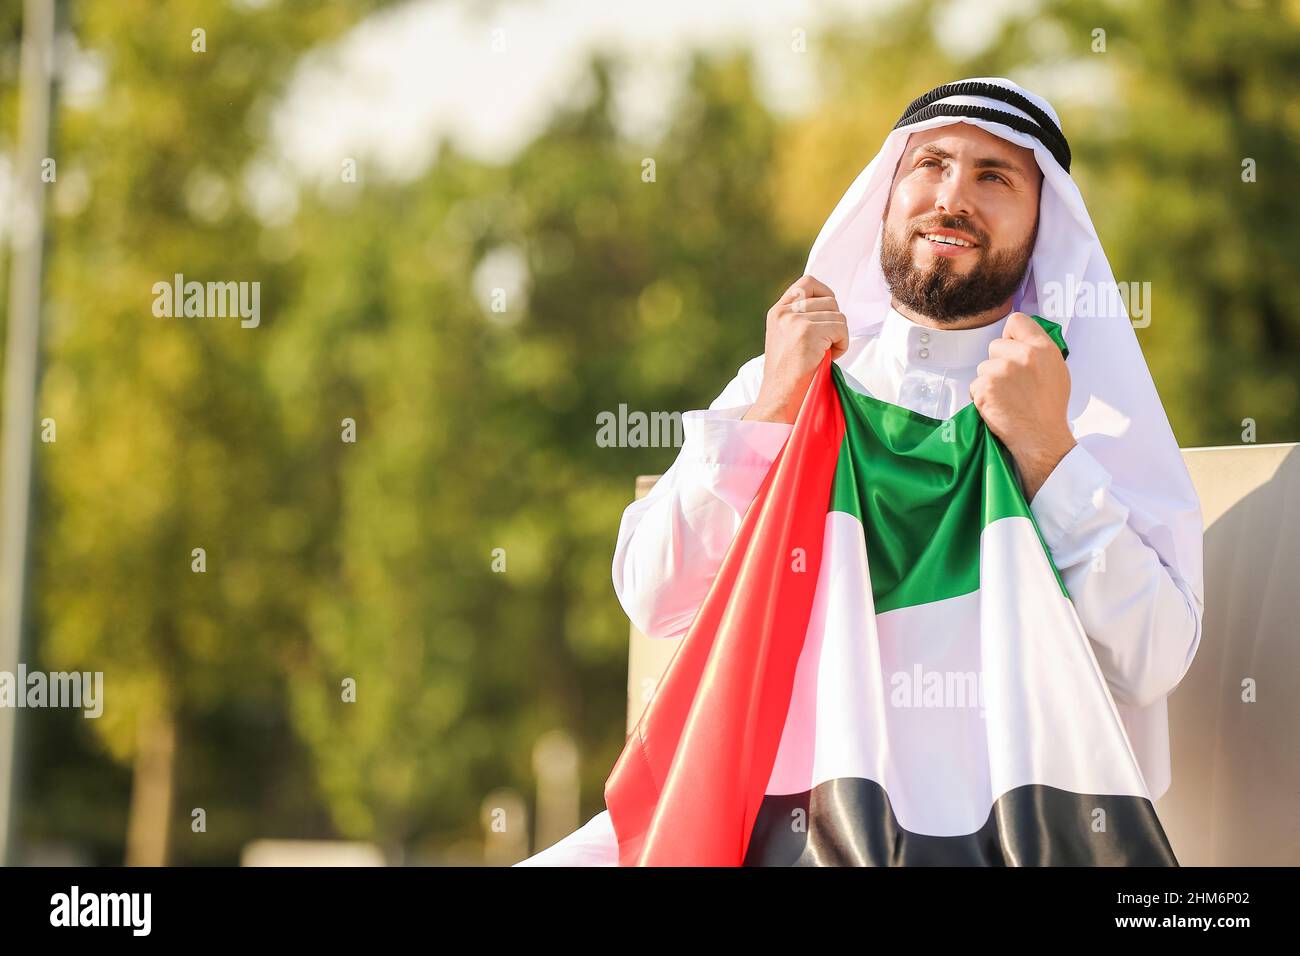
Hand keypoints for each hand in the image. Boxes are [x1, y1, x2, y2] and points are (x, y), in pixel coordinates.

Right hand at [743, 275, 848, 424]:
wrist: (778, 400)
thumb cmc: (788, 377)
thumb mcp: (787, 339)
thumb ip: (801, 319)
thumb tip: (831, 305)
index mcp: (777, 312)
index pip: (807, 283)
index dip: (825, 295)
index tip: (827, 318)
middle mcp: (783, 312)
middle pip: (830, 300)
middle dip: (834, 323)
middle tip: (824, 346)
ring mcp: (794, 320)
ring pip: (838, 315)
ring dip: (838, 336)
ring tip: (824, 355)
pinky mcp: (806, 332)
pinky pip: (841, 328)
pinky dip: (841, 345)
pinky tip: (827, 359)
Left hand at [969, 311, 1075, 500]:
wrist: (1041, 438)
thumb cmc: (1049, 407)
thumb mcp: (1056, 369)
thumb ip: (1038, 349)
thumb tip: (1019, 337)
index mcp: (1043, 348)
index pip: (1016, 321)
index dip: (1011, 335)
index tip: (1013, 348)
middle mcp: (1022, 356)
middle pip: (995, 345)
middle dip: (999, 362)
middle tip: (1013, 383)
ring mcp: (1001, 372)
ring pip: (983, 367)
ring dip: (989, 381)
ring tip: (1007, 398)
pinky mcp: (984, 389)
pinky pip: (975, 385)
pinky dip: (981, 396)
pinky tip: (998, 407)